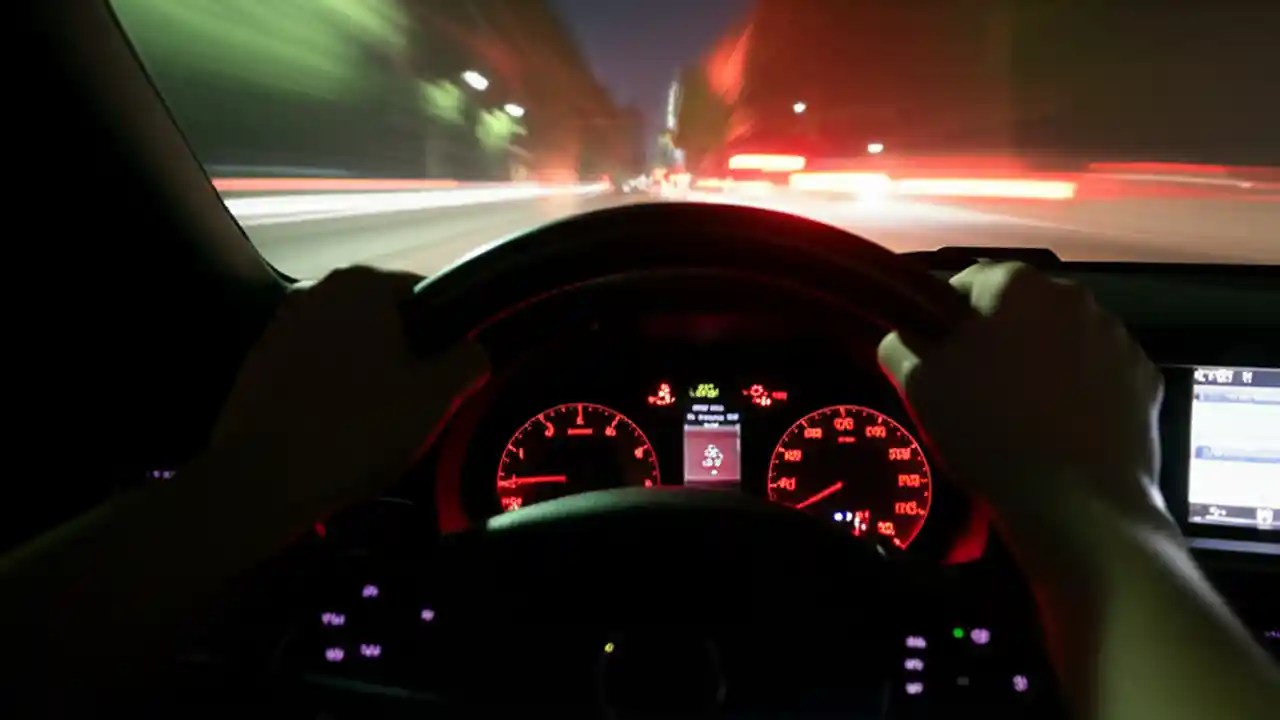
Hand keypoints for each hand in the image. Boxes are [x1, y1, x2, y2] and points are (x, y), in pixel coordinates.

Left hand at [209, 267, 487, 509]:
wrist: (262, 479)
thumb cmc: (357, 428)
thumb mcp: (433, 398)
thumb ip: (466, 362)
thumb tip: (475, 351)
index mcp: (363, 285)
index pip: (427, 295)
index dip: (448, 337)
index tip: (452, 378)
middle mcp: (319, 290)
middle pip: (385, 321)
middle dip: (405, 356)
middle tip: (419, 405)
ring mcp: (282, 324)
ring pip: (349, 346)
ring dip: (368, 374)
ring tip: (378, 423)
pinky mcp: (259, 362)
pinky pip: (316, 369)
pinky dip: (333, 390)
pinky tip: (338, 428)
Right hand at [878, 262, 1167, 531]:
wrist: (1077, 502)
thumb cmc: (989, 430)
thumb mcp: (918, 385)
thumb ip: (901, 344)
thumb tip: (906, 336)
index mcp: (1015, 285)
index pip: (967, 284)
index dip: (945, 322)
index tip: (939, 359)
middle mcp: (1073, 296)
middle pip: (1021, 310)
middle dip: (1001, 338)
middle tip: (980, 389)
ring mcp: (1118, 336)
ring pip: (1065, 339)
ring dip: (1044, 361)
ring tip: (1026, 413)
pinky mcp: (1146, 377)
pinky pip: (1102, 373)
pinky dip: (1084, 390)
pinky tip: (1065, 428)